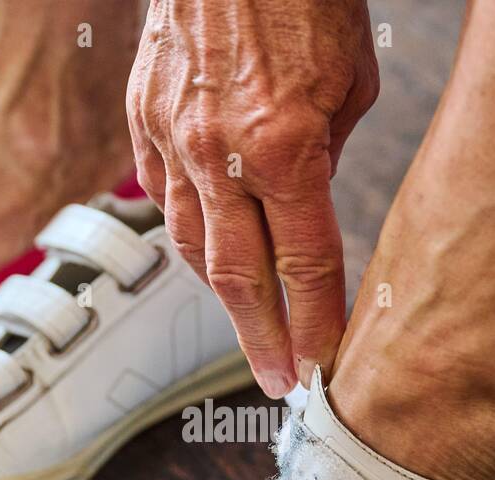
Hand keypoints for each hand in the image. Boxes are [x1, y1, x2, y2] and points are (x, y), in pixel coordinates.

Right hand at [127, 0, 378, 396]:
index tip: (319, 366)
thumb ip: (328, 157)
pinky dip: (187, 233)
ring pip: (191, 245)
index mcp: (286, 149)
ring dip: (221, 293)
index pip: (305, 267)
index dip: (314, 325)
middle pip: (238, 277)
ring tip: (247, 324)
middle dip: (260, 338)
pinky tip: (206, 252)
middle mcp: (222, 155)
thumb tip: (309, 204)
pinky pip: (162, 197)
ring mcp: (172, 138)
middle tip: (274, 380)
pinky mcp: (142, 119)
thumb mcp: (351, 83)